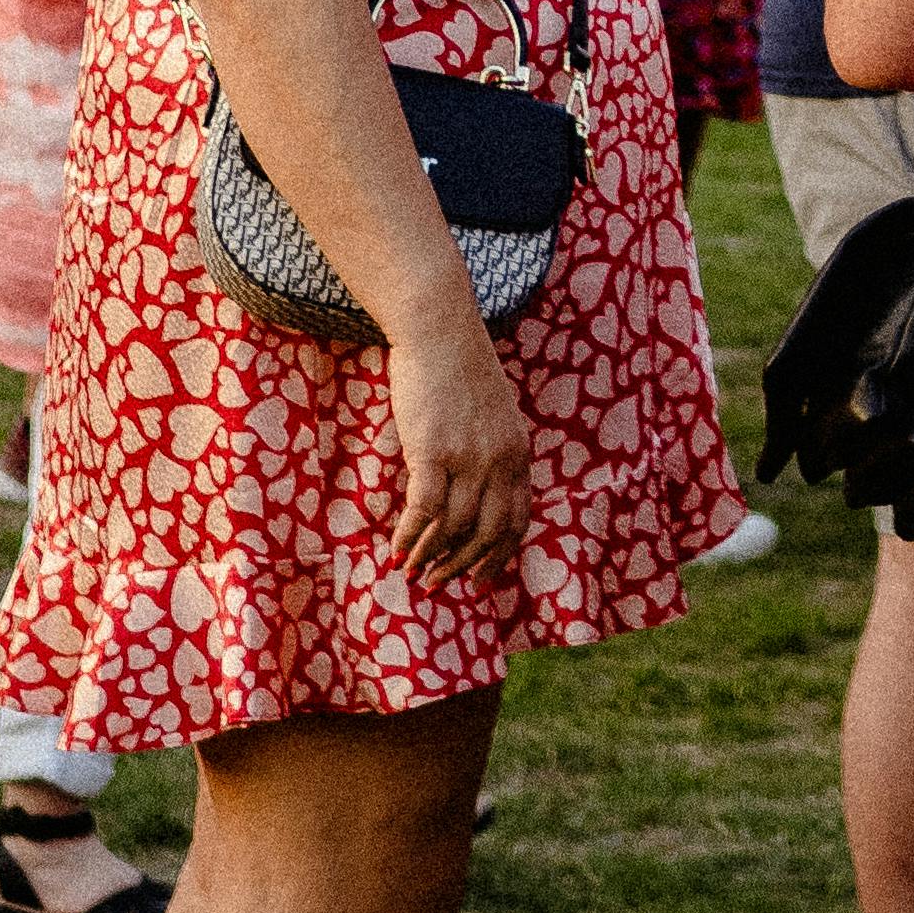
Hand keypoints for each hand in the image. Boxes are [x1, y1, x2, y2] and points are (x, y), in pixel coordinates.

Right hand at [385, 312, 532, 583]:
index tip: (480, 579)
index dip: (498, 556)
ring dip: (431, 557)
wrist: (439, 329)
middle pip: (487, 533)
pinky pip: (423, 511)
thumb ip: (491, 452)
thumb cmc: (459, 368)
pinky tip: (395, 549)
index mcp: (518, 452)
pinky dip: (409, 536)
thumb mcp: (493, 414)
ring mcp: (468, 457)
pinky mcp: (433, 451)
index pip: (517, 521)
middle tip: (439, 583)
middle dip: (463, 567)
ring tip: (413, 571)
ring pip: (453, 528)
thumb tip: (474, 494)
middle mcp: (499, 460)